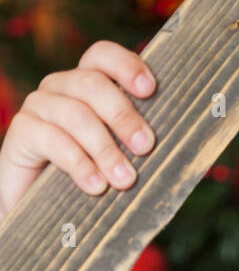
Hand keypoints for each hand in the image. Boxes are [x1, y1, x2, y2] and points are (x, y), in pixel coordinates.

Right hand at [0, 40, 155, 218]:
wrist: (43, 213)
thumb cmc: (91, 184)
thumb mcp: (119, 161)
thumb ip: (138, 147)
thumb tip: (183, 151)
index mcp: (87, 86)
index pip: (102, 57)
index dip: (126, 66)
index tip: (150, 90)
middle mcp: (61, 88)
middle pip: (92, 83)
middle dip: (123, 116)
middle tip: (146, 148)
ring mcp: (39, 107)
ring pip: (75, 114)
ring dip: (105, 148)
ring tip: (125, 180)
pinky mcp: (23, 132)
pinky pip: (51, 138)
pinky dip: (78, 163)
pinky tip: (96, 187)